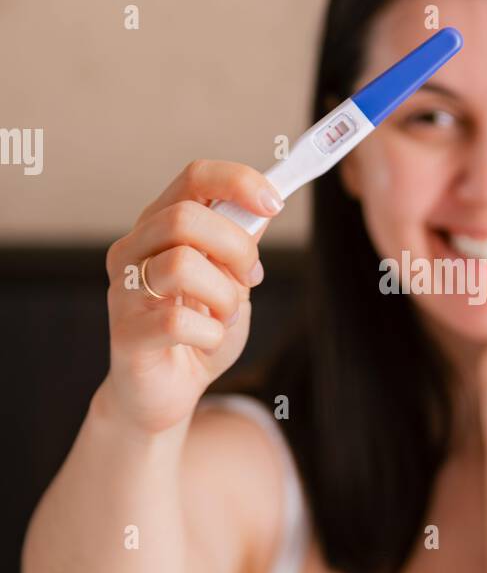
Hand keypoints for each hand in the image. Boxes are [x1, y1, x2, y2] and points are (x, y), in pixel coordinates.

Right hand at [101, 160, 282, 434]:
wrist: (164, 394)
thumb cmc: (196, 334)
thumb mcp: (231, 282)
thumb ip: (240, 245)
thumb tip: (262, 206)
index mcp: (159, 227)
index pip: (194, 178)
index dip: (238, 182)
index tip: (275, 203)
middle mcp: (134, 250)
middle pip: (186, 217)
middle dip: (236, 248)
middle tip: (248, 278)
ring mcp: (125, 291)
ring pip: (182, 265)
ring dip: (223, 295)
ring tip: (223, 315)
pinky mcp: (127, 334)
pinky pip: (178, 321)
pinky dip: (211, 334)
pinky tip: (207, 342)